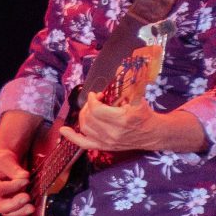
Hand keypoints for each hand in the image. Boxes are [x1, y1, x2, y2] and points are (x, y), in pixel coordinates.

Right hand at [0, 147, 32, 215]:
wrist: (5, 165)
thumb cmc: (2, 161)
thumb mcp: (5, 159)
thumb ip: (13, 168)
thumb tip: (23, 177)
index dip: (12, 187)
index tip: (25, 179)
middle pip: (0, 206)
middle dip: (15, 204)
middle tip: (27, 197)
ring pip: (7, 213)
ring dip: (20, 212)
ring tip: (31, 207)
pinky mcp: (6, 207)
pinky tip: (28, 213)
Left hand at [57, 91, 199, 158]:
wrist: (152, 132)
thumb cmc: (144, 114)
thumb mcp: (138, 97)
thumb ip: (129, 83)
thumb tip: (120, 68)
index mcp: (122, 120)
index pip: (97, 109)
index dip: (93, 100)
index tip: (96, 94)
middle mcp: (113, 133)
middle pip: (89, 118)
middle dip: (88, 106)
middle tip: (94, 101)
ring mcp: (107, 142)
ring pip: (85, 128)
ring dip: (83, 116)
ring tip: (89, 109)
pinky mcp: (104, 147)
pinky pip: (83, 144)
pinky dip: (71, 137)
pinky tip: (63, 130)